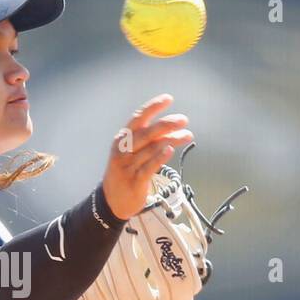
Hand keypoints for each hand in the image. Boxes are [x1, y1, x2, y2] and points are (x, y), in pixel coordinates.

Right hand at [101, 94, 194, 219]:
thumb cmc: (126, 172)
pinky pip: (149, 167)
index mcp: (122, 140)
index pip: (138, 119)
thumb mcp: (131, 152)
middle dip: (166, 124)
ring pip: (150, 149)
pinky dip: (160, 157)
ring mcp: (127, 167)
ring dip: (171, 140)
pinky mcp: (134, 182)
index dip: (152, 107)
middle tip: (184, 120)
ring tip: (187, 135)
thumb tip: (175, 129)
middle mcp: (123, 151)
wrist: (112, 200)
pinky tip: (170, 150)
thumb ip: (149, 140)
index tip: (168, 99)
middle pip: (146, 133)